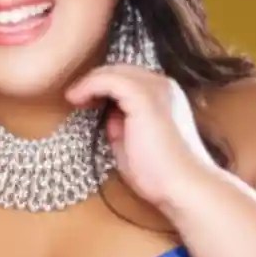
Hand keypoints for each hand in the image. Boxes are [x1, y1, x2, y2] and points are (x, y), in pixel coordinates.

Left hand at [66, 65, 215, 210]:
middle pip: (121, 70)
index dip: (105, 87)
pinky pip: (109, 79)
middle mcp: (163, 85)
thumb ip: (122, 126)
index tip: (87, 102)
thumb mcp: (134, 143)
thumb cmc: (160, 174)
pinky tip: (76, 98)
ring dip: (90, 81)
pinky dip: (89, 85)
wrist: (181, 185)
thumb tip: (109, 115)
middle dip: (96, 81)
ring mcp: (155, 88)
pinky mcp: (143, 96)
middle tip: (76, 98)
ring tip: (73, 98)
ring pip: (114, 71)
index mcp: (165, 96)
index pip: (130, 79)